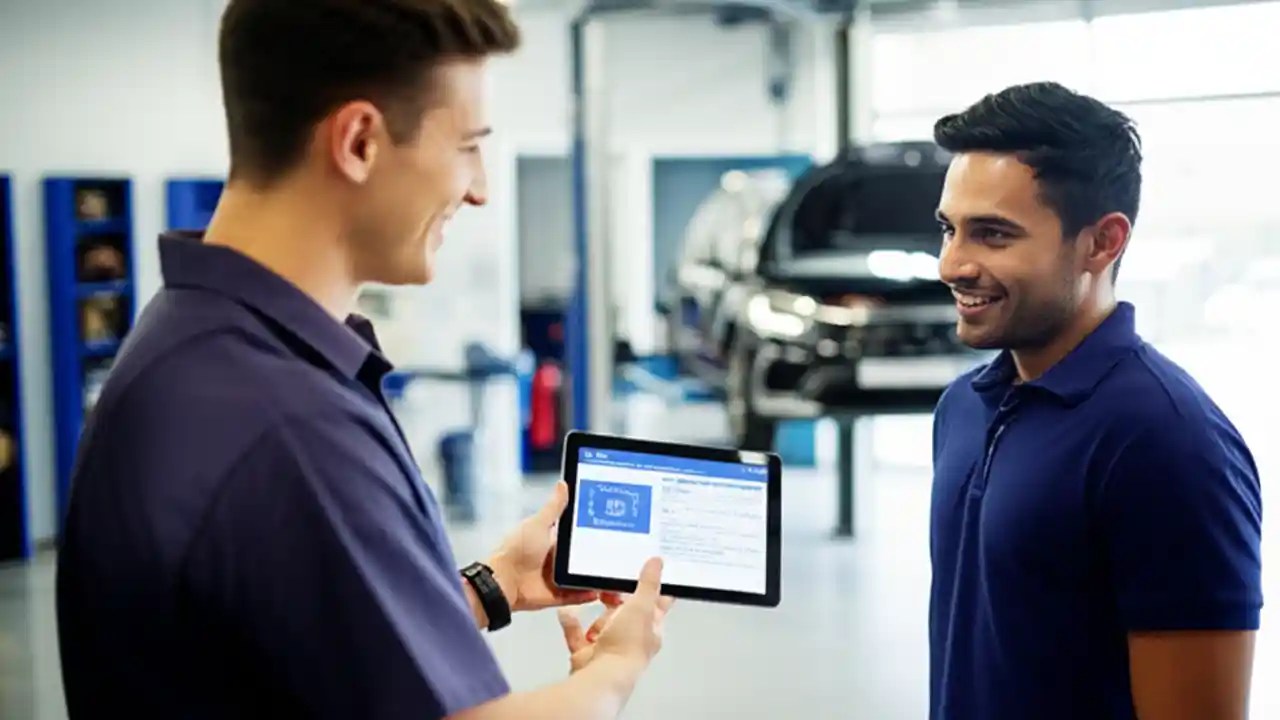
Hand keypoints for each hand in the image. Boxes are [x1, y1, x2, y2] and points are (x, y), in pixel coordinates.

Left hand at [488, 481, 612, 612]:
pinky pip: (577, 596)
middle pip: (584, 559)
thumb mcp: (539, 524)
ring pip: (584, 578)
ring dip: (598, 579)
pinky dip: (588, 594)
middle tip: (620, 557)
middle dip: (601, 559)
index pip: (579, 537)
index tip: (613, 530)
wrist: (504, 580)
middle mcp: (557, 560)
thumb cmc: (517, 549)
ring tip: (616, 576)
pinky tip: (601, 590)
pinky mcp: (557, 596)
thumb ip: (554, 508)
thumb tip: (563, 483)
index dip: (595, 535)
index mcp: (553, 541)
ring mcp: (557, 579)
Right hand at [557, 558, 673, 673]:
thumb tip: (658, 562)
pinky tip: (566, 611)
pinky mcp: (588, 653)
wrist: (601, 676)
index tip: (650, 572)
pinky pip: (577, 633)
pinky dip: (571, 623)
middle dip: (616, 600)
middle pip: (625, 612)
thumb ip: (648, 583)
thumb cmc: (628, 646)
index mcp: (651, 629)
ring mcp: (609, 647)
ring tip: (590, 601)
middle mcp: (632, 639)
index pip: (658, 604)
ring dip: (595, 615)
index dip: (655, 588)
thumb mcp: (641, 606)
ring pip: (602, 623)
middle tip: (609, 586)